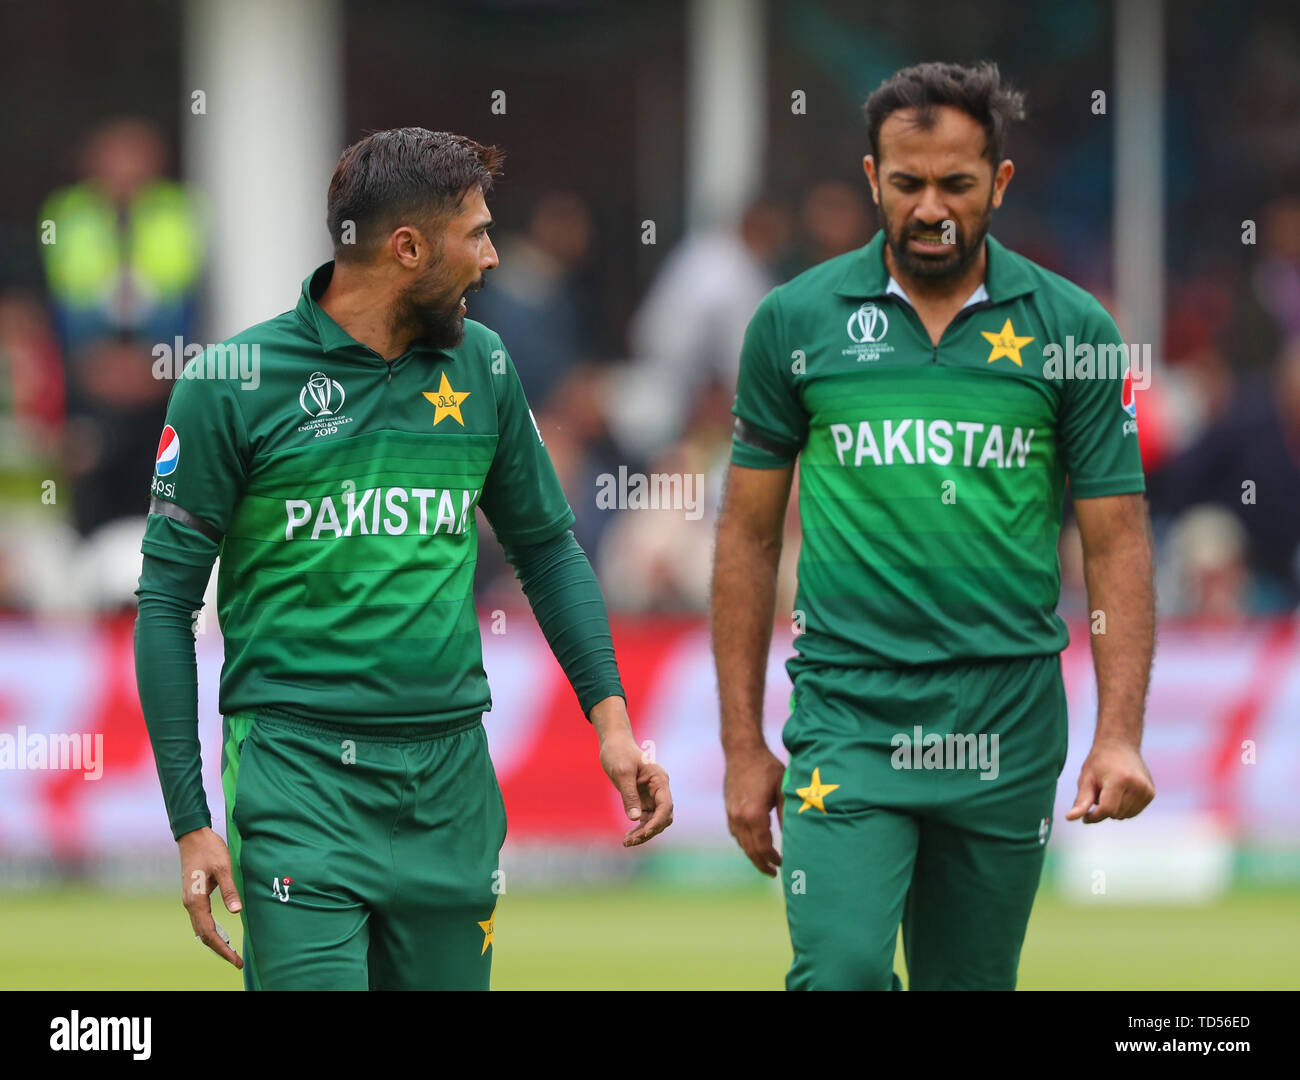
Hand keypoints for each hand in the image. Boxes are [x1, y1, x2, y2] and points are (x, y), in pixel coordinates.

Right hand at [178, 826, 242, 968]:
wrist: (193, 836)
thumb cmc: (209, 849)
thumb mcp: (223, 868)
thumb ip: (229, 890)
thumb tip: (236, 912)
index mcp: (196, 900)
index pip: (209, 933)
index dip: (223, 948)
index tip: (235, 960)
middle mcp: (190, 904)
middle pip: (203, 935)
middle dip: (220, 949)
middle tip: (236, 962)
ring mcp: (190, 900)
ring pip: (201, 929)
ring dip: (215, 941)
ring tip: (230, 953)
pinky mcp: (193, 895)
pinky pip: (201, 920)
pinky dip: (210, 931)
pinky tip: (220, 935)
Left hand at [590, 696, 673, 846]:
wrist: (614, 744)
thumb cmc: (619, 753)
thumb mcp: (622, 773)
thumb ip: (629, 795)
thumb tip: (636, 819)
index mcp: (659, 780)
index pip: (666, 806)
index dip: (657, 822)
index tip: (644, 833)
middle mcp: (659, 789)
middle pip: (663, 817)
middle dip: (649, 831)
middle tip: (630, 841)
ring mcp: (653, 796)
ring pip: (654, 821)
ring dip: (643, 833)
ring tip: (626, 842)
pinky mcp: (644, 801)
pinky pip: (645, 820)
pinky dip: (638, 829)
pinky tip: (628, 838)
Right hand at [724, 743, 785, 875]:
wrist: (742, 751)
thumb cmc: (766, 767)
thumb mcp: (783, 789)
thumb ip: (787, 814)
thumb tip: (794, 835)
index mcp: (754, 815)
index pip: (763, 847)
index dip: (773, 859)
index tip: (783, 865)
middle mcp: (739, 818)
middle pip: (750, 850)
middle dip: (762, 863)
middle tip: (774, 873)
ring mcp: (731, 814)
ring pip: (742, 843)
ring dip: (753, 855)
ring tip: (765, 862)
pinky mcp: (728, 809)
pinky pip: (736, 833)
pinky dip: (745, 843)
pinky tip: (754, 844)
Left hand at [1065, 738, 1154, 823]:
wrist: (1120, 745)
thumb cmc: (1099, 762)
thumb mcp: (1086, 779)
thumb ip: (1081, 801)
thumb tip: (1070, 818)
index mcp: (1120, 780)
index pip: (1107, 810)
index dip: (1094, 816)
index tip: (1085, 816)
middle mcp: (1137, 786)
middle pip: (1115, 814)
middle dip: (1103, 808)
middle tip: (1100, 789)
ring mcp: (1147, 790)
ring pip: (1124, 816)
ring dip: (1114, 808)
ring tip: (1110, 789)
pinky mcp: (1151, 794)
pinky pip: (1133, 812)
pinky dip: (1123, 807)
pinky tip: (1120, 792)